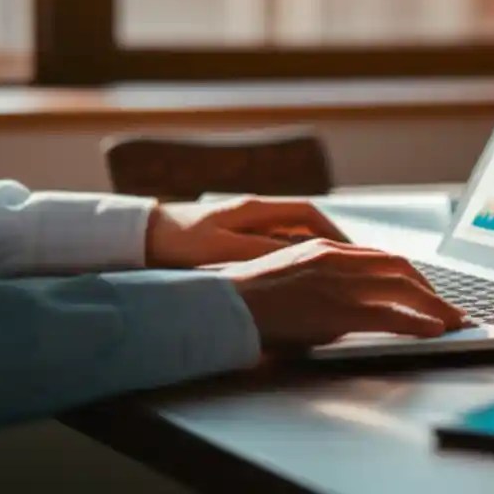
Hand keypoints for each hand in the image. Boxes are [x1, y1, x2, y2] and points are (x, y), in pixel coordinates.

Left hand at [145, 198, 348, 268]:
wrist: (140, 240)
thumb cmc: (178, 245)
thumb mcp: (221, 251)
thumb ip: (259, 254)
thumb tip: (299, 258)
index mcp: (255, 209)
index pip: (309, 214)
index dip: (335, 232)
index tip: (354, 253)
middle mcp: (254, 214)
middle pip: (304, 226)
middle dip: (329, 246)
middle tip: (350, 270)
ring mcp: (244, 226)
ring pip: (289, 239)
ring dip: (310, 257)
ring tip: (328, 281)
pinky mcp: (232, 241)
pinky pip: (272, 250)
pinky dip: (288, 262)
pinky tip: (292, 283)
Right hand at [225, 239, 468, 349]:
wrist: (225, 304)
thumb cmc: (251, 297)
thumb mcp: (291, 275)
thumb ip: (322, 280)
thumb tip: (344, 301)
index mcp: (326, 248)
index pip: (382, 257)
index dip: (410, 274)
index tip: (426, 289)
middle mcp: (338, 259)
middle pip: (400, 268)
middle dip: (430, 289)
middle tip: (449, 308)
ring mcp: (340, 284)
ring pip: (403, 289)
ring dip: (435, 307)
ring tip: (453, 322)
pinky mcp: (338, 310)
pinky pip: (390, 315)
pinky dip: (418, 322)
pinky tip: (434, 330)